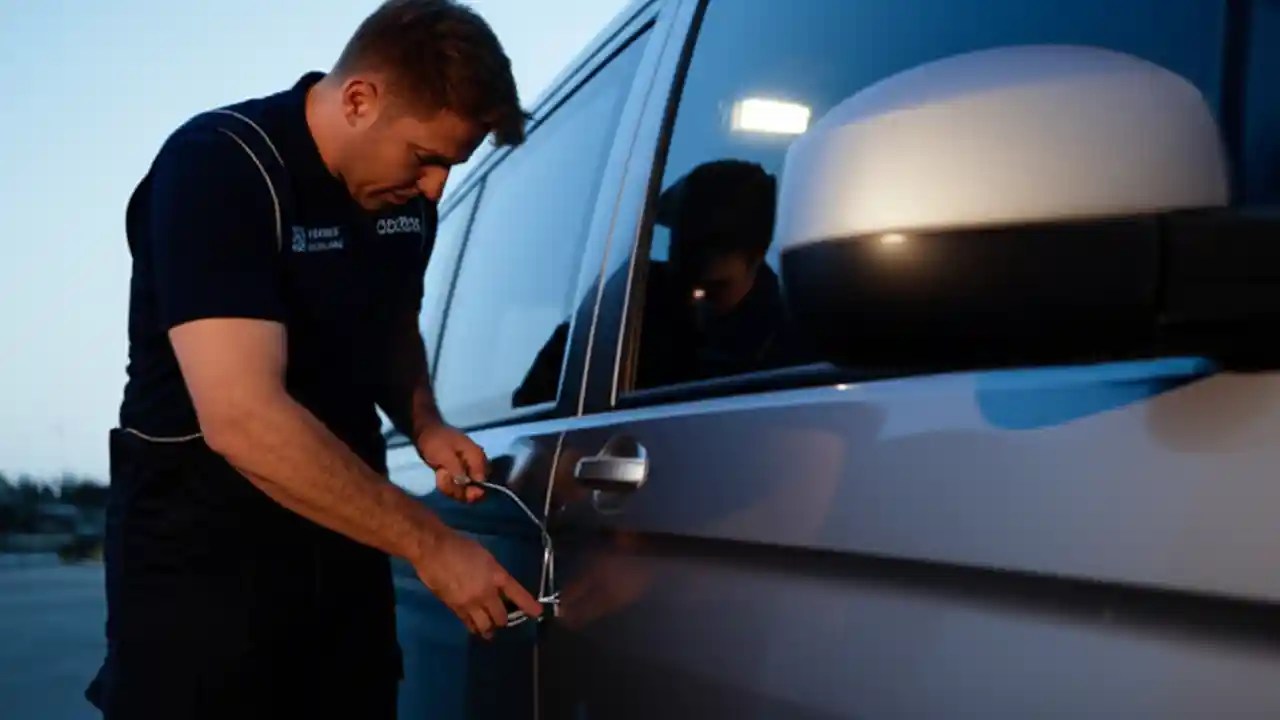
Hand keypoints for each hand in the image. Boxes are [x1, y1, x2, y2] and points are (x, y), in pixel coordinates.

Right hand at [413, 527, 541, 638]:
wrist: (434, 549)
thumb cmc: (459, 546)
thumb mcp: (484, 556)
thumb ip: (492, 573)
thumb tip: (493, 585)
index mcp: (496, 575)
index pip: (517, 593)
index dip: (528, 605)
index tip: (537, 613)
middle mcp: (486, 592)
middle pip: (500, 616)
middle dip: (503, 619)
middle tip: (503, 620)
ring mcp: (470, 602)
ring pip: (484, 625)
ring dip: (488, 628)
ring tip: (489, 631)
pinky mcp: (454, 608)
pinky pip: (467, 622)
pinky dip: (472, 625)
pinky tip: (473, 626)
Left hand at [416, 422, 487, 502]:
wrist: (425, 432)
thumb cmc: (435, 441)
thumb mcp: (444, 455)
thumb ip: (457, 470)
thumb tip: (467, 483)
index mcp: (477, 457)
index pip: (483, 481)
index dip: (471, 489)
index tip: (455, 484)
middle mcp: (476, 465)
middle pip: (475, 489)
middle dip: (457, 489)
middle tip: (442, 477)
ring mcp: (468, 470)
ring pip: (465, 490)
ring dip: (449, 486)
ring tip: (440, 472)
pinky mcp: (460, 474)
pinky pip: (458, 488)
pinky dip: (447, 484)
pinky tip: (440, 474)